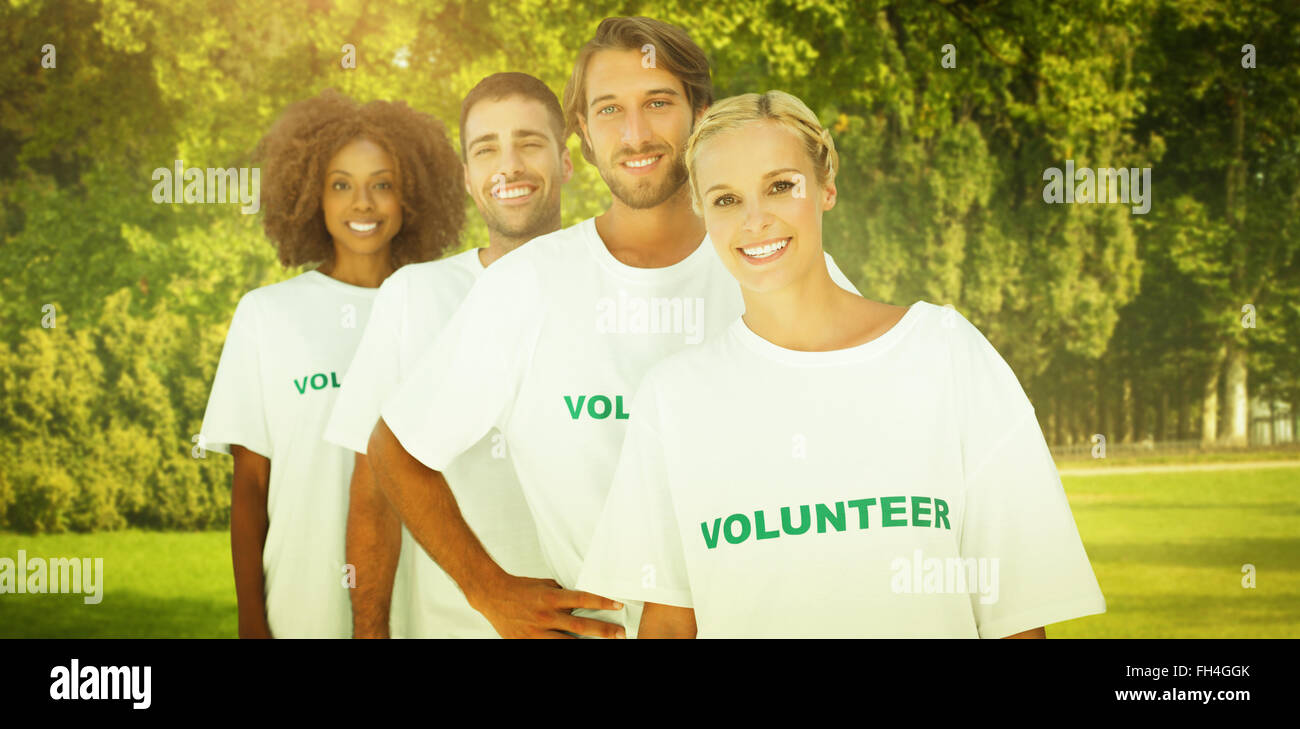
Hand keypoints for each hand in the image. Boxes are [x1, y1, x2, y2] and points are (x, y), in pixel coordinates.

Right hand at [468, 574, 625, 638]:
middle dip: (603, 630)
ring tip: (605, 645)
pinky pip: (549, 649)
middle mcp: (545, 616)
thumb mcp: (545, 585)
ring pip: (567, 644)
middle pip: (580, 625)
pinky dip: (564, 650)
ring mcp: (536, 632)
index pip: (582, 598)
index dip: (601, 602)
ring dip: (587, 645)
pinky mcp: (527, 643)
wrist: (492, 595)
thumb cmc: (521, 588)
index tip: (618, 605)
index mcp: (551, 598)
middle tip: (621, 633)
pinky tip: (577, 649)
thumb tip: (583, 601)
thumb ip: (563, 594)